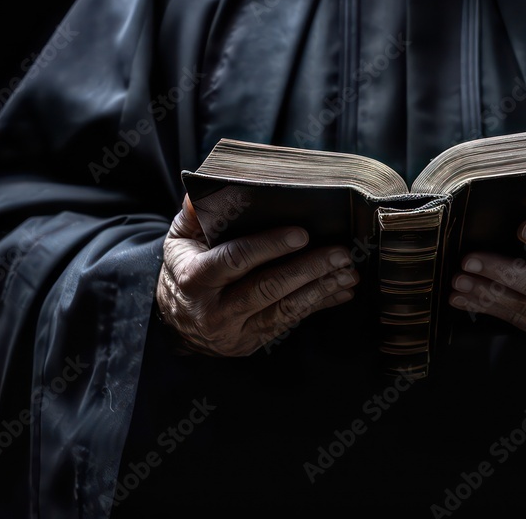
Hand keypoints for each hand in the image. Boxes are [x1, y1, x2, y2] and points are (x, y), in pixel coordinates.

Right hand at [156, 195, 358, 355]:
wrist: (177, 322)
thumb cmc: (185, 268)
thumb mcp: (181, 238)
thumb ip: (197, 212)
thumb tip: (215, 182)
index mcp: (194, 277)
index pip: (234, 259)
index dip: (269, 246)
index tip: (301, 234)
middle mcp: (213, 309)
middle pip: (267, 287)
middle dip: (308, 269)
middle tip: (340, 253)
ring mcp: (234, 330)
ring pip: (284, 310)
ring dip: (321, 289)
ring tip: (348, 272)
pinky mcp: (251, 343)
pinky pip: (289, 323)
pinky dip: (318, 306)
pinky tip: (340, 292)